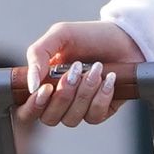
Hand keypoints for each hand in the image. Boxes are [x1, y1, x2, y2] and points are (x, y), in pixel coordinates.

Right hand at [16, 20, 146, 126]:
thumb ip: (38, 54)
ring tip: (98, 68)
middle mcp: (59, 101)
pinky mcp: (100, 111)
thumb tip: (31, 85)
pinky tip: (109, 78)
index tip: (46, 89)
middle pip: (49, 118)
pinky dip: (102, 97)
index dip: (33, 106)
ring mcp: (80, 108)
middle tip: (77, 69)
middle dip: (64, 95)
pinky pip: (94, 117)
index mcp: (44, 84)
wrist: (126, 37)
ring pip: (72, 118)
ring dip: (85, 92)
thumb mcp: (61, 35)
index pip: (27, 110)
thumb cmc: (90, 36)